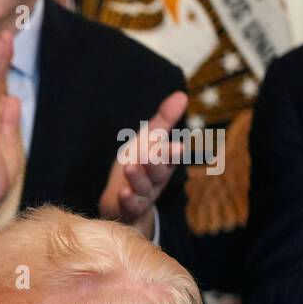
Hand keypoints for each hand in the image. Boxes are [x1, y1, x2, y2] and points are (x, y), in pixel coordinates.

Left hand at [99, 90, 187, 237]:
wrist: (121, 201)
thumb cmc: (137, 167)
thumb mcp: (149, 141)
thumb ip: (163, 121)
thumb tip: (181, 94)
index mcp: (162, 163)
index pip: (170, 157)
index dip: (172, 153)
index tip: (177, 147)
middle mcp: (155, 180)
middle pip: (158, 173)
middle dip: (156, 163)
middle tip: (152, 154)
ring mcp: (142, 196)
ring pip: (143, 188)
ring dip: (138, 178)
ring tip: (131, 167)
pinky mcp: (128, 209)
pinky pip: (130, 206)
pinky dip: (128, 200)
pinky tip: (123, 193)